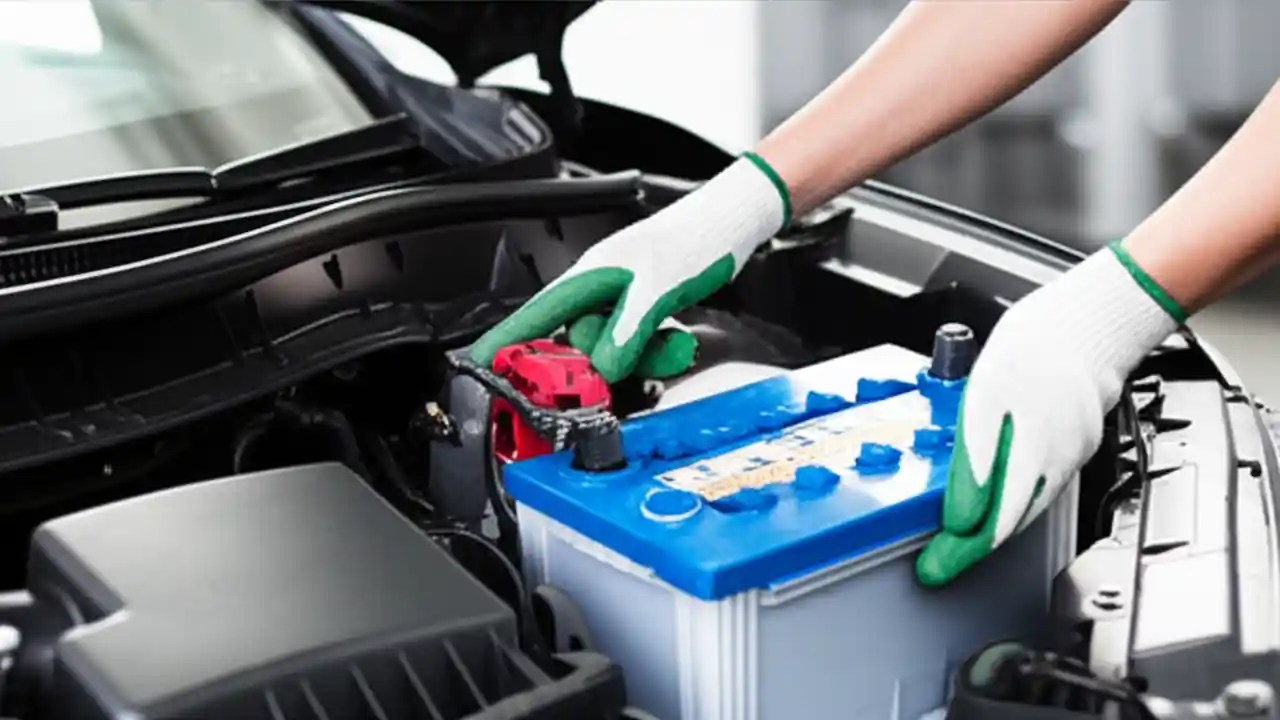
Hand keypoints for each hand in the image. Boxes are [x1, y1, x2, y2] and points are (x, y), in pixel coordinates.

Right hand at [470, 154, 790, 381]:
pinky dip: (657, 352)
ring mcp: (622, 302)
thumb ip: (627, 332)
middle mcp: (598, 291)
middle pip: (577, 347)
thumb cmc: (695, 237)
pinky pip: (637, 347)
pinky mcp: (645, 312)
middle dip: (605, 363)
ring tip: (671, 342)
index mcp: (588, 277)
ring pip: (612, 352)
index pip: (534, 316)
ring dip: (643, 358)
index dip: (505, 343)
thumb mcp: (659, 290)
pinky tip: (677, 340)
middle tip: (630, 363)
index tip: (481, 367)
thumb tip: (602, 367)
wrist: (734, 223)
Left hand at [916, 243, 1183, 585]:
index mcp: (1030, 453)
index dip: (962, 551)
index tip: (935, 568)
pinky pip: (1041, 486)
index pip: (994, 523)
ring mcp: (1069, 455)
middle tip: (939, 564)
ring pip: (1027, 507)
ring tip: (958, 544)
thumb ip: (974, 458)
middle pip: (1010, 523)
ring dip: (992, 529)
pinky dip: (1013, 501)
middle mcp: (1054, 463)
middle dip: (972, 549)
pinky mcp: (1074, 444)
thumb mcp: (985, 398)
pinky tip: (995, 502)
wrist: (1087, 319)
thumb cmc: (1035, 347)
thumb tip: (961, 510)